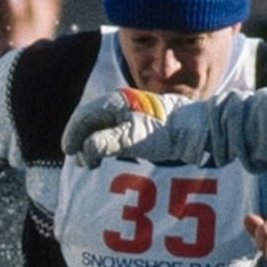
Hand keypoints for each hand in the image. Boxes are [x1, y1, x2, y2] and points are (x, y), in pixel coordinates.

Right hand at [61, 87, 180, 165]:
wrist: (196, 130)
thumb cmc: (165, 130)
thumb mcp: (132, 137)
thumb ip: (106, 142)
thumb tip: (85, 149)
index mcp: (115, 102)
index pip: (83, 117)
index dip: (72, 135)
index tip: (70, 153)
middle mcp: (121, 106)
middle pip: (91, 123)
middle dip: (82, 143)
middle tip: (83, 163)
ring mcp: (130, 115)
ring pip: (103, 130)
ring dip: (94, 146)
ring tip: (94, 164)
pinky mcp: (140, 126)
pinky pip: (115, 135)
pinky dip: (106, 147)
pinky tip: (111, 158)